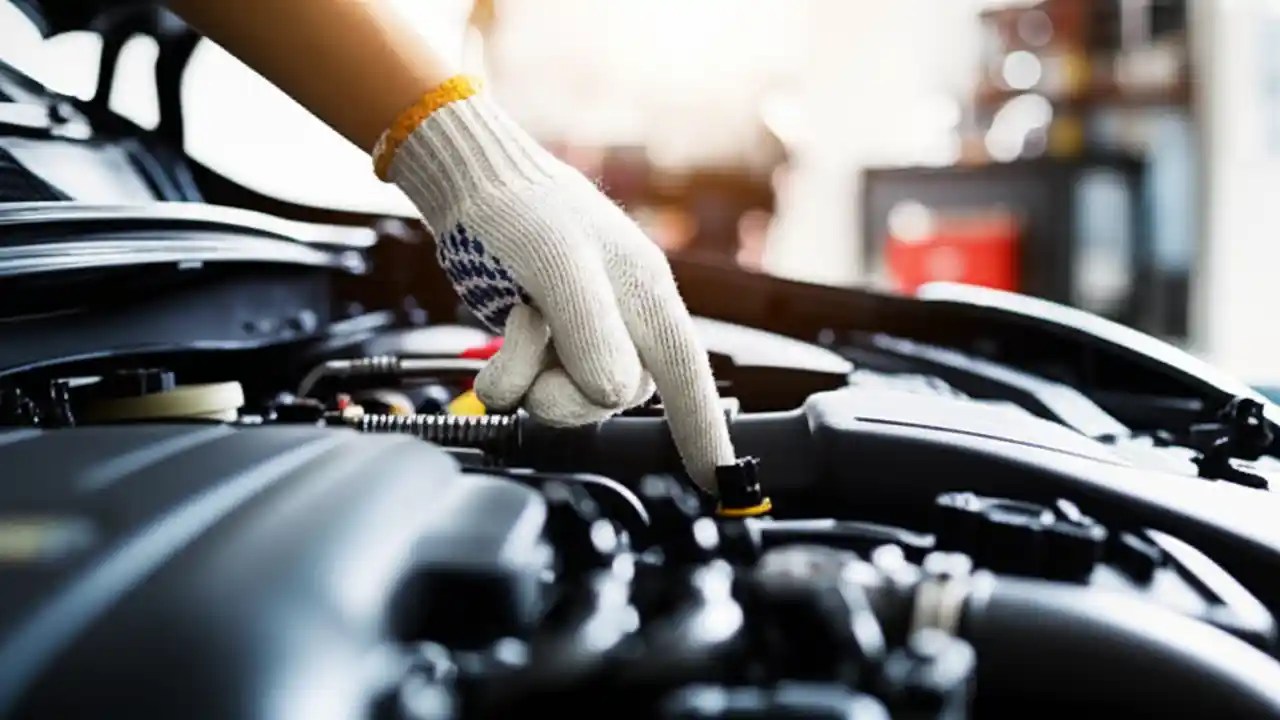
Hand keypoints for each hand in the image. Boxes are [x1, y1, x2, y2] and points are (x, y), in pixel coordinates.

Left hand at [378, 80, 734, 488]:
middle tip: (531, 334)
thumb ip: (592, 332)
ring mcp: (586, 332)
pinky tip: (506, 332)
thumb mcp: (558, 263)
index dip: (705, 432)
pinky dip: (509, 375)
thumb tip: (614, 392)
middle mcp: (625, 320)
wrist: (469, 181)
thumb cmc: (520, 207)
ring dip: (530, 376)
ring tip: (518, 320)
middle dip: (564, 387)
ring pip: (572, 399)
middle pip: (614, 399)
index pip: (688, 377)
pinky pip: (535, 389)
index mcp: (648, 297)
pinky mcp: (549, 340)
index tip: (721, 481)